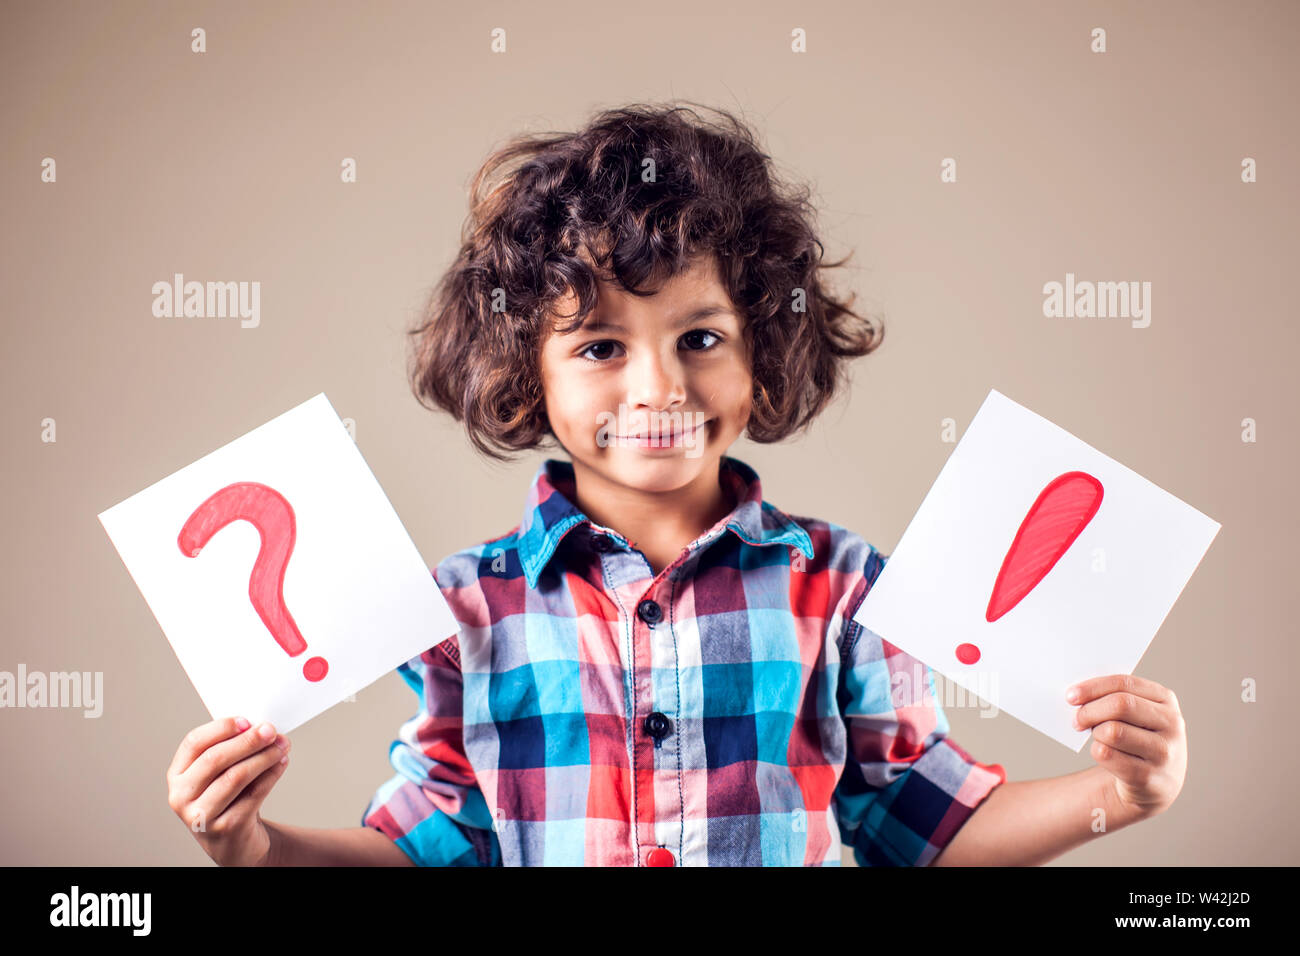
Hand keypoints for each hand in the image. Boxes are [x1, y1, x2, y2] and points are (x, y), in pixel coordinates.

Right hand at [165, 716, 290, 865]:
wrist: (233, 842)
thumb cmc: (227, 799)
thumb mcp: (218, 774)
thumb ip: (230, 749)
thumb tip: (260, 727)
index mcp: (177, 775)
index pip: (194, 743)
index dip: (221, 728)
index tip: (246, 720)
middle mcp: (182, 796)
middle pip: (215, 759)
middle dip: (247, 741)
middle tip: (270, 730)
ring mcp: (201, 815)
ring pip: (236, 777)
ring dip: (263, 757)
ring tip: (282, 746)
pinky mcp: (225, 828)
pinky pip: (253, 794)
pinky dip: (271, 775)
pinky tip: (281, 763)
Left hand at [1067, 674, 1185, 819]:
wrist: (1156, 781)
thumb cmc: (1137, 737)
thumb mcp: (1135, 714)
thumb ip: (1113, 698)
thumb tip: (1076, 695)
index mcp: (1165, 699)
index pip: (1125, 683)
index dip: (1093, 687)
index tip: (1070, 695)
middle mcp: (1171, 724)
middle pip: (1119, 705)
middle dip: (1090, 711)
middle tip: (1076, 720)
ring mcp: (1163, 752)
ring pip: (1113, 731)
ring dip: (1096, 733)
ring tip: (1098, 737)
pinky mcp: (1149, 776)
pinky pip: (1108, 756)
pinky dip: (1097, 752)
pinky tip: (1103, 753)